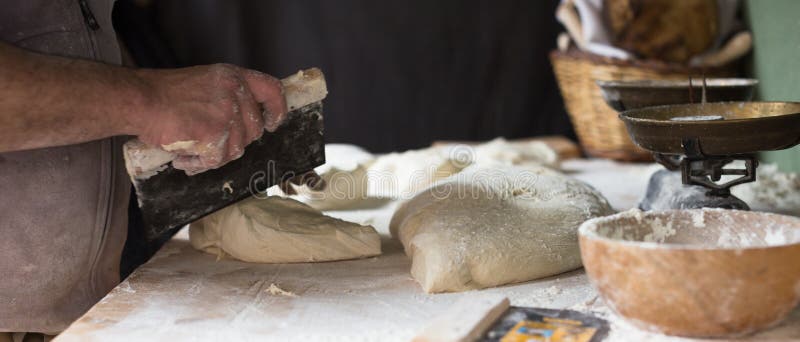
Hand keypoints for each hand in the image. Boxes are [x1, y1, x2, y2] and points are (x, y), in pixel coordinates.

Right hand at [134, 64, 286, 174]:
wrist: (140, 100)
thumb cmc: (166, 95)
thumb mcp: (207, 83)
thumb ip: (230, 97)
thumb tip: (250, 124)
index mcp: (234, 77)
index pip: (272, 91)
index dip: (277, 110)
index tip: (272, 123)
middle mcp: (235, 93)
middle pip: (254, 130)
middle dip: (235, 142)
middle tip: (210, 142)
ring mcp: (226, 114)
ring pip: (236, 149)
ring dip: (214, 155)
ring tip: (190, 149)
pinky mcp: (215, 135)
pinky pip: (216, 160)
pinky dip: (198, 164)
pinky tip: (182, 158)